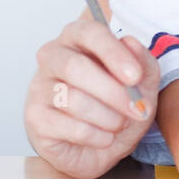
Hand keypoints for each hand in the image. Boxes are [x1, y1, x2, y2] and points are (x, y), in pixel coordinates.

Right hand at [24, 17, 161, 178]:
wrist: (99, 145)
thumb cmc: (116, 104)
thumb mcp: (142, 82)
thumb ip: (143, 60)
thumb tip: (131, 44)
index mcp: (78, 37)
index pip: (90, 32)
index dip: (114, 54)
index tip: (135, 76)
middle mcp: (53, 57)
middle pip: (75, 67)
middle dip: (113, 92)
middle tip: (136, 108)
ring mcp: (40, 87)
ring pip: (73, 100)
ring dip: (108, 117)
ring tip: (119, 124)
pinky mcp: (36, 117)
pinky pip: (69, 127)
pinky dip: (96, 136)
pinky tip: (104, 136)